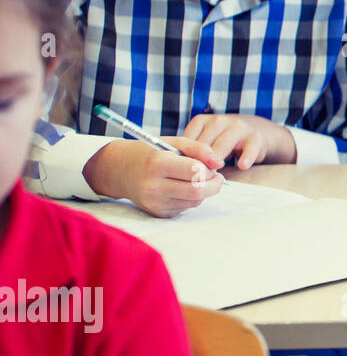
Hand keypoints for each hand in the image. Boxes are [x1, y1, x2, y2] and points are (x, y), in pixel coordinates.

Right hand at [83, 137, 223, 217]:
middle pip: (198, 191)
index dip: (209, 169)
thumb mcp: (173, 142)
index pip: (196, 172)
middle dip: (214, 184)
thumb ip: (199, 149)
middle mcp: (154, 186)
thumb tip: (219, 163)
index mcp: (158, 163)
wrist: (118, 170)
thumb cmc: (149, 153)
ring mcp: (155, 202)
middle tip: (215, 176)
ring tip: (196, 179)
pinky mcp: (157, 213)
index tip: (211, 165)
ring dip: (203, 191)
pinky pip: (186, 208)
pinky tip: (182, 188)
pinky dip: (191, 198)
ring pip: (195, 201)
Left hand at [181, 113, 296, 168]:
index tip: (181, 172)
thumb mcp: (206, 141)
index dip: (185, 158)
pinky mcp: (255, 137)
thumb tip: (173, 170)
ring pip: (224, 145)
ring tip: (214, 176)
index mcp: (202, 121)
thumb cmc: (223, 141)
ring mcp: (238, 127)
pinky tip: (242, 165)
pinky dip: (246, 157)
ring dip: (218, 160)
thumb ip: (192, 152)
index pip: (189, 140)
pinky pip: (250, 147)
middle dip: (201, 163)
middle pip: (206, 144)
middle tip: (196, 179)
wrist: (255, 131)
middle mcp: (219, 121)